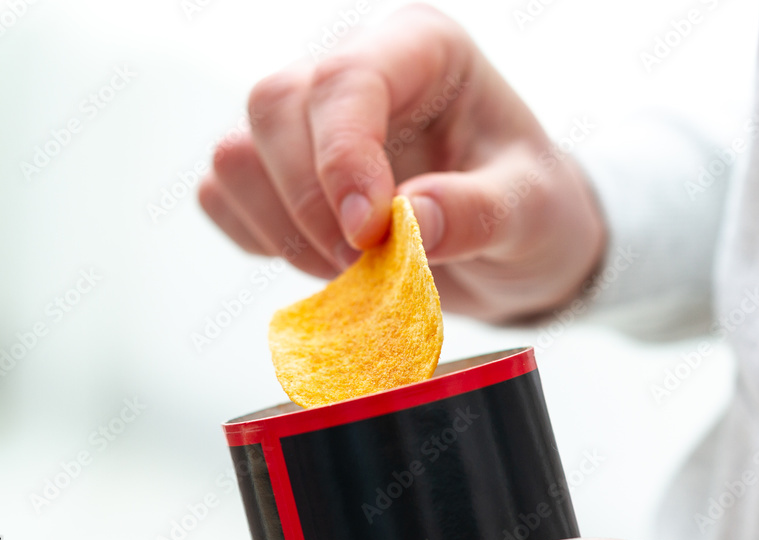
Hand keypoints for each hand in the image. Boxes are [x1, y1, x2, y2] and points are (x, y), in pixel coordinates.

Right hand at [197, 4, 604, 321]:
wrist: (513, 250)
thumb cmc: (535, 213)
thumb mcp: (532, 213)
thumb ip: (477, 213)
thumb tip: (406, 223)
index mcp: (424, 50)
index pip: (347, 78)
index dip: (342, 156)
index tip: (367, 231)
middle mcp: (357, 70)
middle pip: (274, 105)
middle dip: (311, 201)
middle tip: (370, 262)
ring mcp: (310, 121)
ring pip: (236, 154)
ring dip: (284, 227)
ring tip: (354, 270)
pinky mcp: (281, 172)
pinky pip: (224, 197)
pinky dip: (261, 241)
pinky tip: (324, 264)